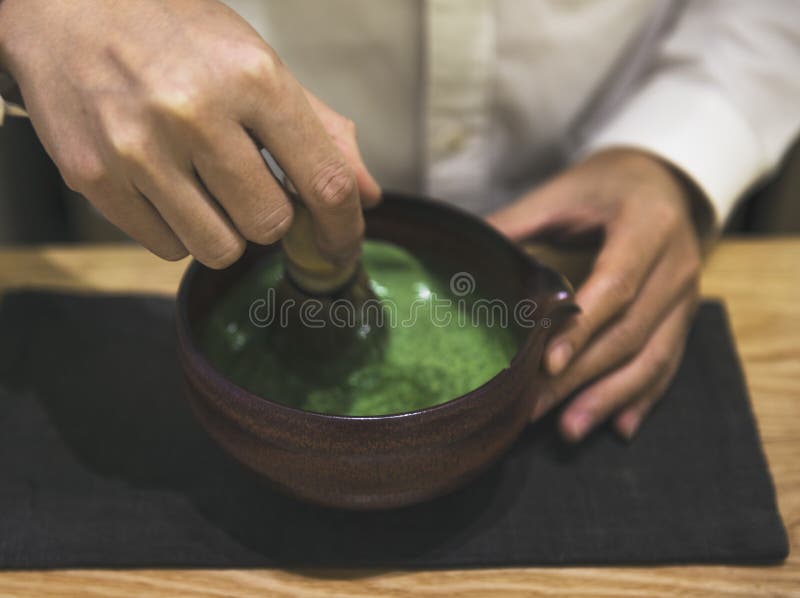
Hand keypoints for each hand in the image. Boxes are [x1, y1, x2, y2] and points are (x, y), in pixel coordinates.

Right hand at [0, 0, 379, 267]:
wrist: (67, 6)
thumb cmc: (175, 35)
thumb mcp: (257, 63)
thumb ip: (319, 131)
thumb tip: (367, 194)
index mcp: (253, 77)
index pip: (324, 182)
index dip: (343, 228)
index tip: (340, 242)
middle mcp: (195, 112)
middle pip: (269, 224)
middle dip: (270, 217)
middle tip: (250, 188)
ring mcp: (139, 148)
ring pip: (219, 248)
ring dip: (224, 231)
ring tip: (205, 187)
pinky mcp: (95, 177)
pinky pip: (166, 248)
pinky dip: (177, 230)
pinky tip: (166, 187)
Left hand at [488, 149, 702, 440]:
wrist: (665, 182)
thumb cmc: (608, 184)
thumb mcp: (565, 190)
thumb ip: (519, 221)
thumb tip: (464, 246)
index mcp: (649, 227)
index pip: (618, 285)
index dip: (583, 328)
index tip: (546, 363)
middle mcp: (677, 266)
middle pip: (630, 333)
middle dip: (581, 377)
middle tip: (534, 410)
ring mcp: (686, 297)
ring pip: (651, 358)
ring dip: (609, 399)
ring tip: (569, 431)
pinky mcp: (683, 317)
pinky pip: (666, 363)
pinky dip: (641, 398)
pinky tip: (618, 428)